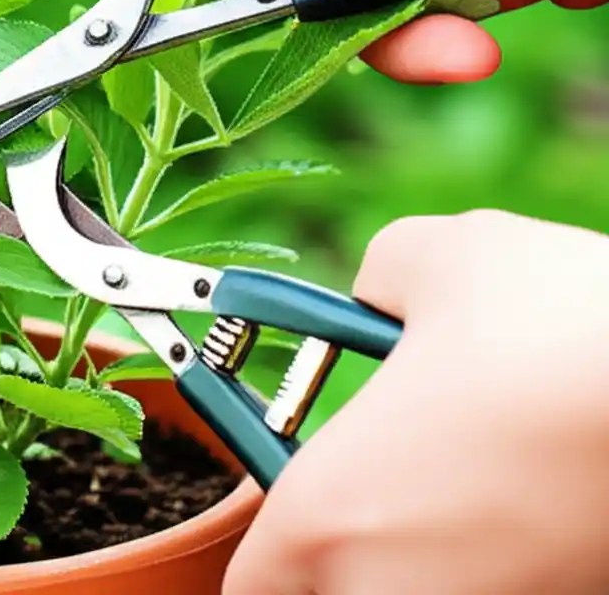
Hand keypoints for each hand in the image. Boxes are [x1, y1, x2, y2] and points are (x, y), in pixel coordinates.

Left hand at [224, 210, 608, 593]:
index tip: (301, 501)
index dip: (272, 544)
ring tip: (485, 468)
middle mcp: (389, 593)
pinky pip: (501, 582)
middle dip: (356, 545)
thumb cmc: (564, 326)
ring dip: (436, 548)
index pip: (253, 583)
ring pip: (422, 589)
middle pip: (334, 593)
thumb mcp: (440, 258)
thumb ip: (374, 282)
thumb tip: (376, 295)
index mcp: (326, 520)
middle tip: (399, 477)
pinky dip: (506, 553)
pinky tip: (544, 490)